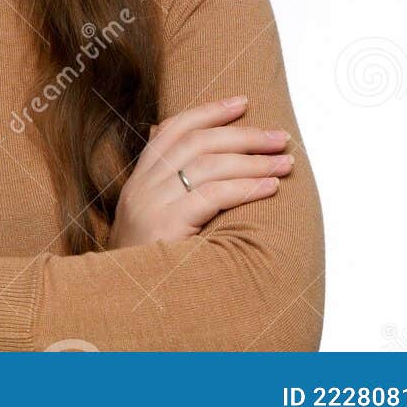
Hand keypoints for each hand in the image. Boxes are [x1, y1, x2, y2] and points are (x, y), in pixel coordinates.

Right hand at [107, 95, 292, 249]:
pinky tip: (270, 186)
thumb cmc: (146, 266)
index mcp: (138, 180)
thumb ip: (171, 193)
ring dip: (254, 159)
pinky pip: (212, 195)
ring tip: (286, 162)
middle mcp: (142, 186)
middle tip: (280, 136)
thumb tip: (210, 170)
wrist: (121, 305)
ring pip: (209, 164)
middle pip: (197, 142)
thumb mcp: (152, 222)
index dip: (209, 111)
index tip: (242, 102)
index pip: (173, 130)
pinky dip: (246, 186)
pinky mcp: (165, 226)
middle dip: (244, 134)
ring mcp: (151, 204)